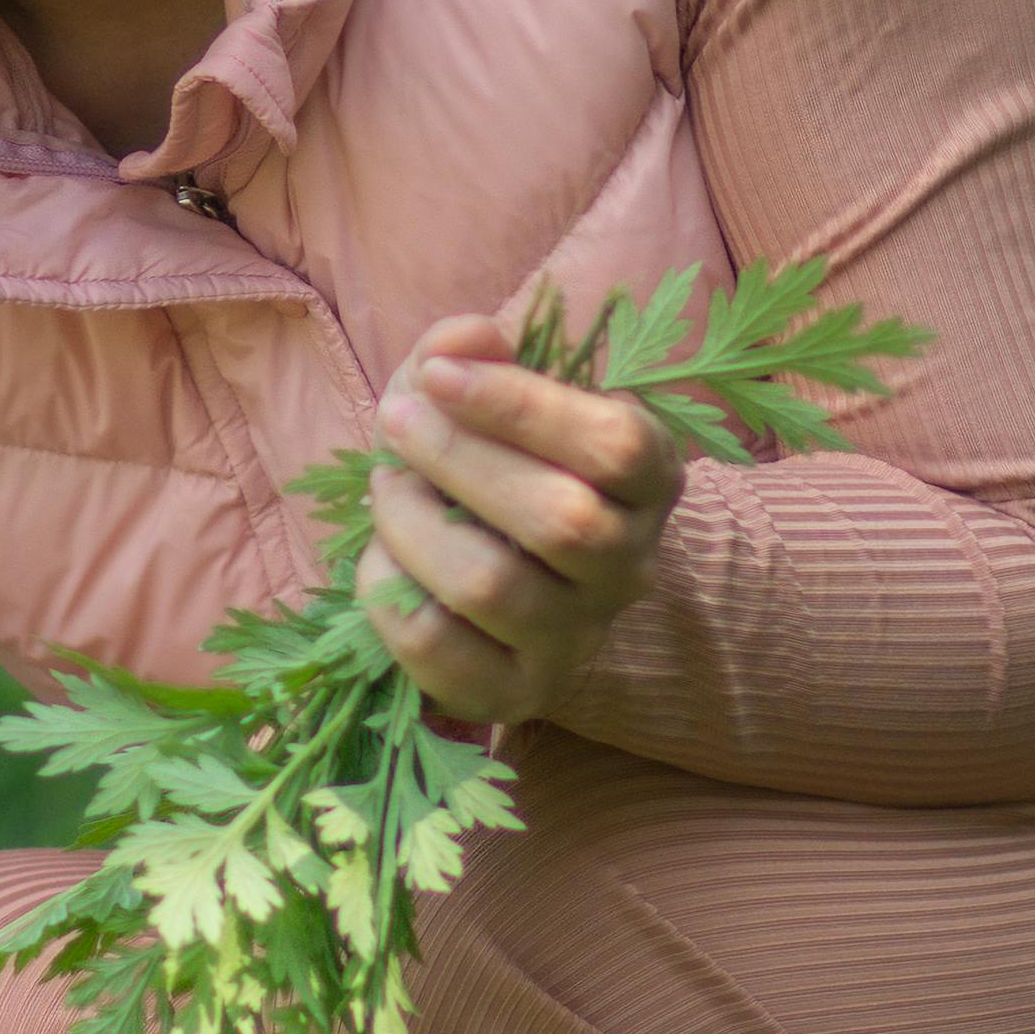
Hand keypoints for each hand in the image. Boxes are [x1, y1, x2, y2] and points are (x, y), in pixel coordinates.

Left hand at [353, 313, 686, 736]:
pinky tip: (383, 554)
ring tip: (386, 486)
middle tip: (396, 422)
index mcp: (650, 480)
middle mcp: (630, 567)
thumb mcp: (495, 399)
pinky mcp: (512, 692)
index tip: (438, 375)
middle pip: (558, 519)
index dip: (520, 405)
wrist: (509, 582)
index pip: (614, 445)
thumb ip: (472, 355)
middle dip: (455, 458)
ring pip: (490, 585)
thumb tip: (460, 341)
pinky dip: (387, 590)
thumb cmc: (502, 466)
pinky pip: (436, 645)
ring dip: (412, 521)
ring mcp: (577, 639)